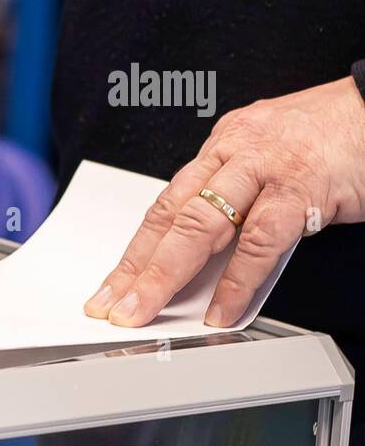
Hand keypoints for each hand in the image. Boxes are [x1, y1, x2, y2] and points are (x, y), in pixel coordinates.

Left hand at [84, 77, 364, 327]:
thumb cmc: (333, 135)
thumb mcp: (272, 159)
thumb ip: (241, 200)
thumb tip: (210, 254)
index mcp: (222, 146)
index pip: (165, 203)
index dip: (135, 249)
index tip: (113, 285)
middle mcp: (234, 153)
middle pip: (169, 217)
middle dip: (135, 268)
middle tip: (112, 306)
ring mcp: (264, 169)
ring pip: (199, 227)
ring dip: (166, 275)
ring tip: (145, 311)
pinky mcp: (300, 189)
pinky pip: (258, 241)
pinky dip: (236, 281)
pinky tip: (220, 309)